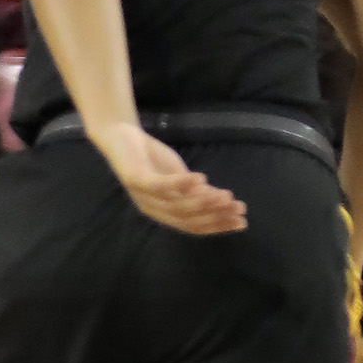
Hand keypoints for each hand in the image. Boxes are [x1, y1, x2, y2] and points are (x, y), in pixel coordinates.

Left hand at [88, 122, 246, 234]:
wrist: (120, 136)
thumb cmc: (151, 159)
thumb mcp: (179, 176)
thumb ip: (196, 191)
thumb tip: (222, 202)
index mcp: (163, 212)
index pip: (193, 226)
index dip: (217, 226)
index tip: (241, 222)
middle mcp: (152, 209)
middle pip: (187, 219)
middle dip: (214, 215)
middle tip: (238, 209)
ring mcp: (142, 195)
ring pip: (176, 205)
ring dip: (203, 202)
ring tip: (226, 196)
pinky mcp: (135, 178)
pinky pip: (159, 185)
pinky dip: (180, 184)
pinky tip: (201, 178)